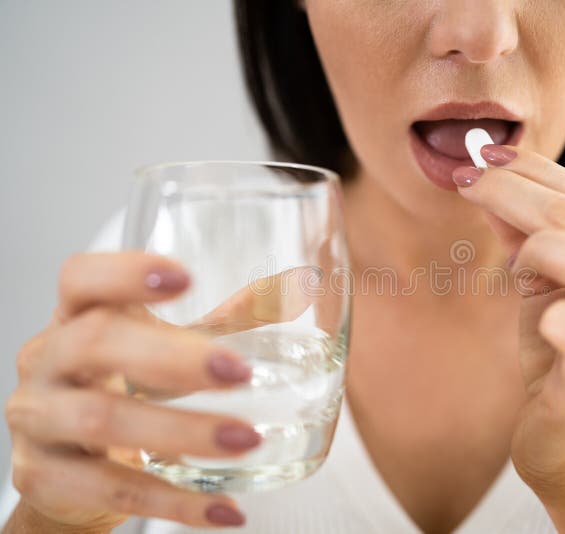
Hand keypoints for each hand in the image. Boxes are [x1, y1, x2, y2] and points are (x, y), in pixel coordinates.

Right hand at [4, 252, 261, 530]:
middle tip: (237, 372)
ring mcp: (40, 419)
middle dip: (170, 356)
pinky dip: (173, 502)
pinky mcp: (44, 476)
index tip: (185, 279)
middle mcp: (48, 360)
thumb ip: (231, 319)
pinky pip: (110, 489)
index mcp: (78, 316)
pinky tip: (223, 509)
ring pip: (101, 419)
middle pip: (95, 343)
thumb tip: (301, 286)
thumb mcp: (169, 347)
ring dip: (181, 431)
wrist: (71, 469)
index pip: (82, 278)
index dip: (126, 273)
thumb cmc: (124, 387)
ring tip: (246, 440)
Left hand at [453, 145, 564, 505]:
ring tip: (512, 260)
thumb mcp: (544, 289)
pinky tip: (541, 319)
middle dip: (516, 188)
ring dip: (537, 243)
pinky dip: (560, 319)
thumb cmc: (562, 363)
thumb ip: (528, 237)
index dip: (537, 169)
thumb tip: (491, 183)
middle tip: (466, 179)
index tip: (485, 157)